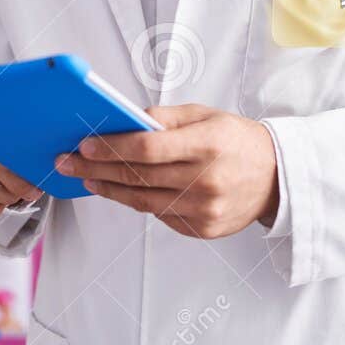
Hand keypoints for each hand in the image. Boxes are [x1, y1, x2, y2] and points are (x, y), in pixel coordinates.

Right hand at [0, 134, 39, 217]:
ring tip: (18, 199)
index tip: (38, 183)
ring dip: (3, 199)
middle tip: (33, 193)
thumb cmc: (9, 132)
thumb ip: (31, 142)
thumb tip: (58, 160)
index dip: (20, 173)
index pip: (2, 152)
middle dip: (16, 187)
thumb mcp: (20, 130)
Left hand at [55, 103, 278, 238]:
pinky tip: (119, 190)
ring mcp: (204, 209)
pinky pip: (159, 215)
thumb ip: (167, 117)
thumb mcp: (207, 115)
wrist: (277, 177)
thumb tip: (126, 121)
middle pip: (139, 176)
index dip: (112, 147)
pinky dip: (137, 201)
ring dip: (108, 189)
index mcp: (208, 144)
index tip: (85, 144)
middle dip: (97, 168)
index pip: (149, 147)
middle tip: (67, 162)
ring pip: (142, 201)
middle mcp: (206, 179)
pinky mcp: (202, 229)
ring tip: (86, 178)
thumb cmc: (239, 140)